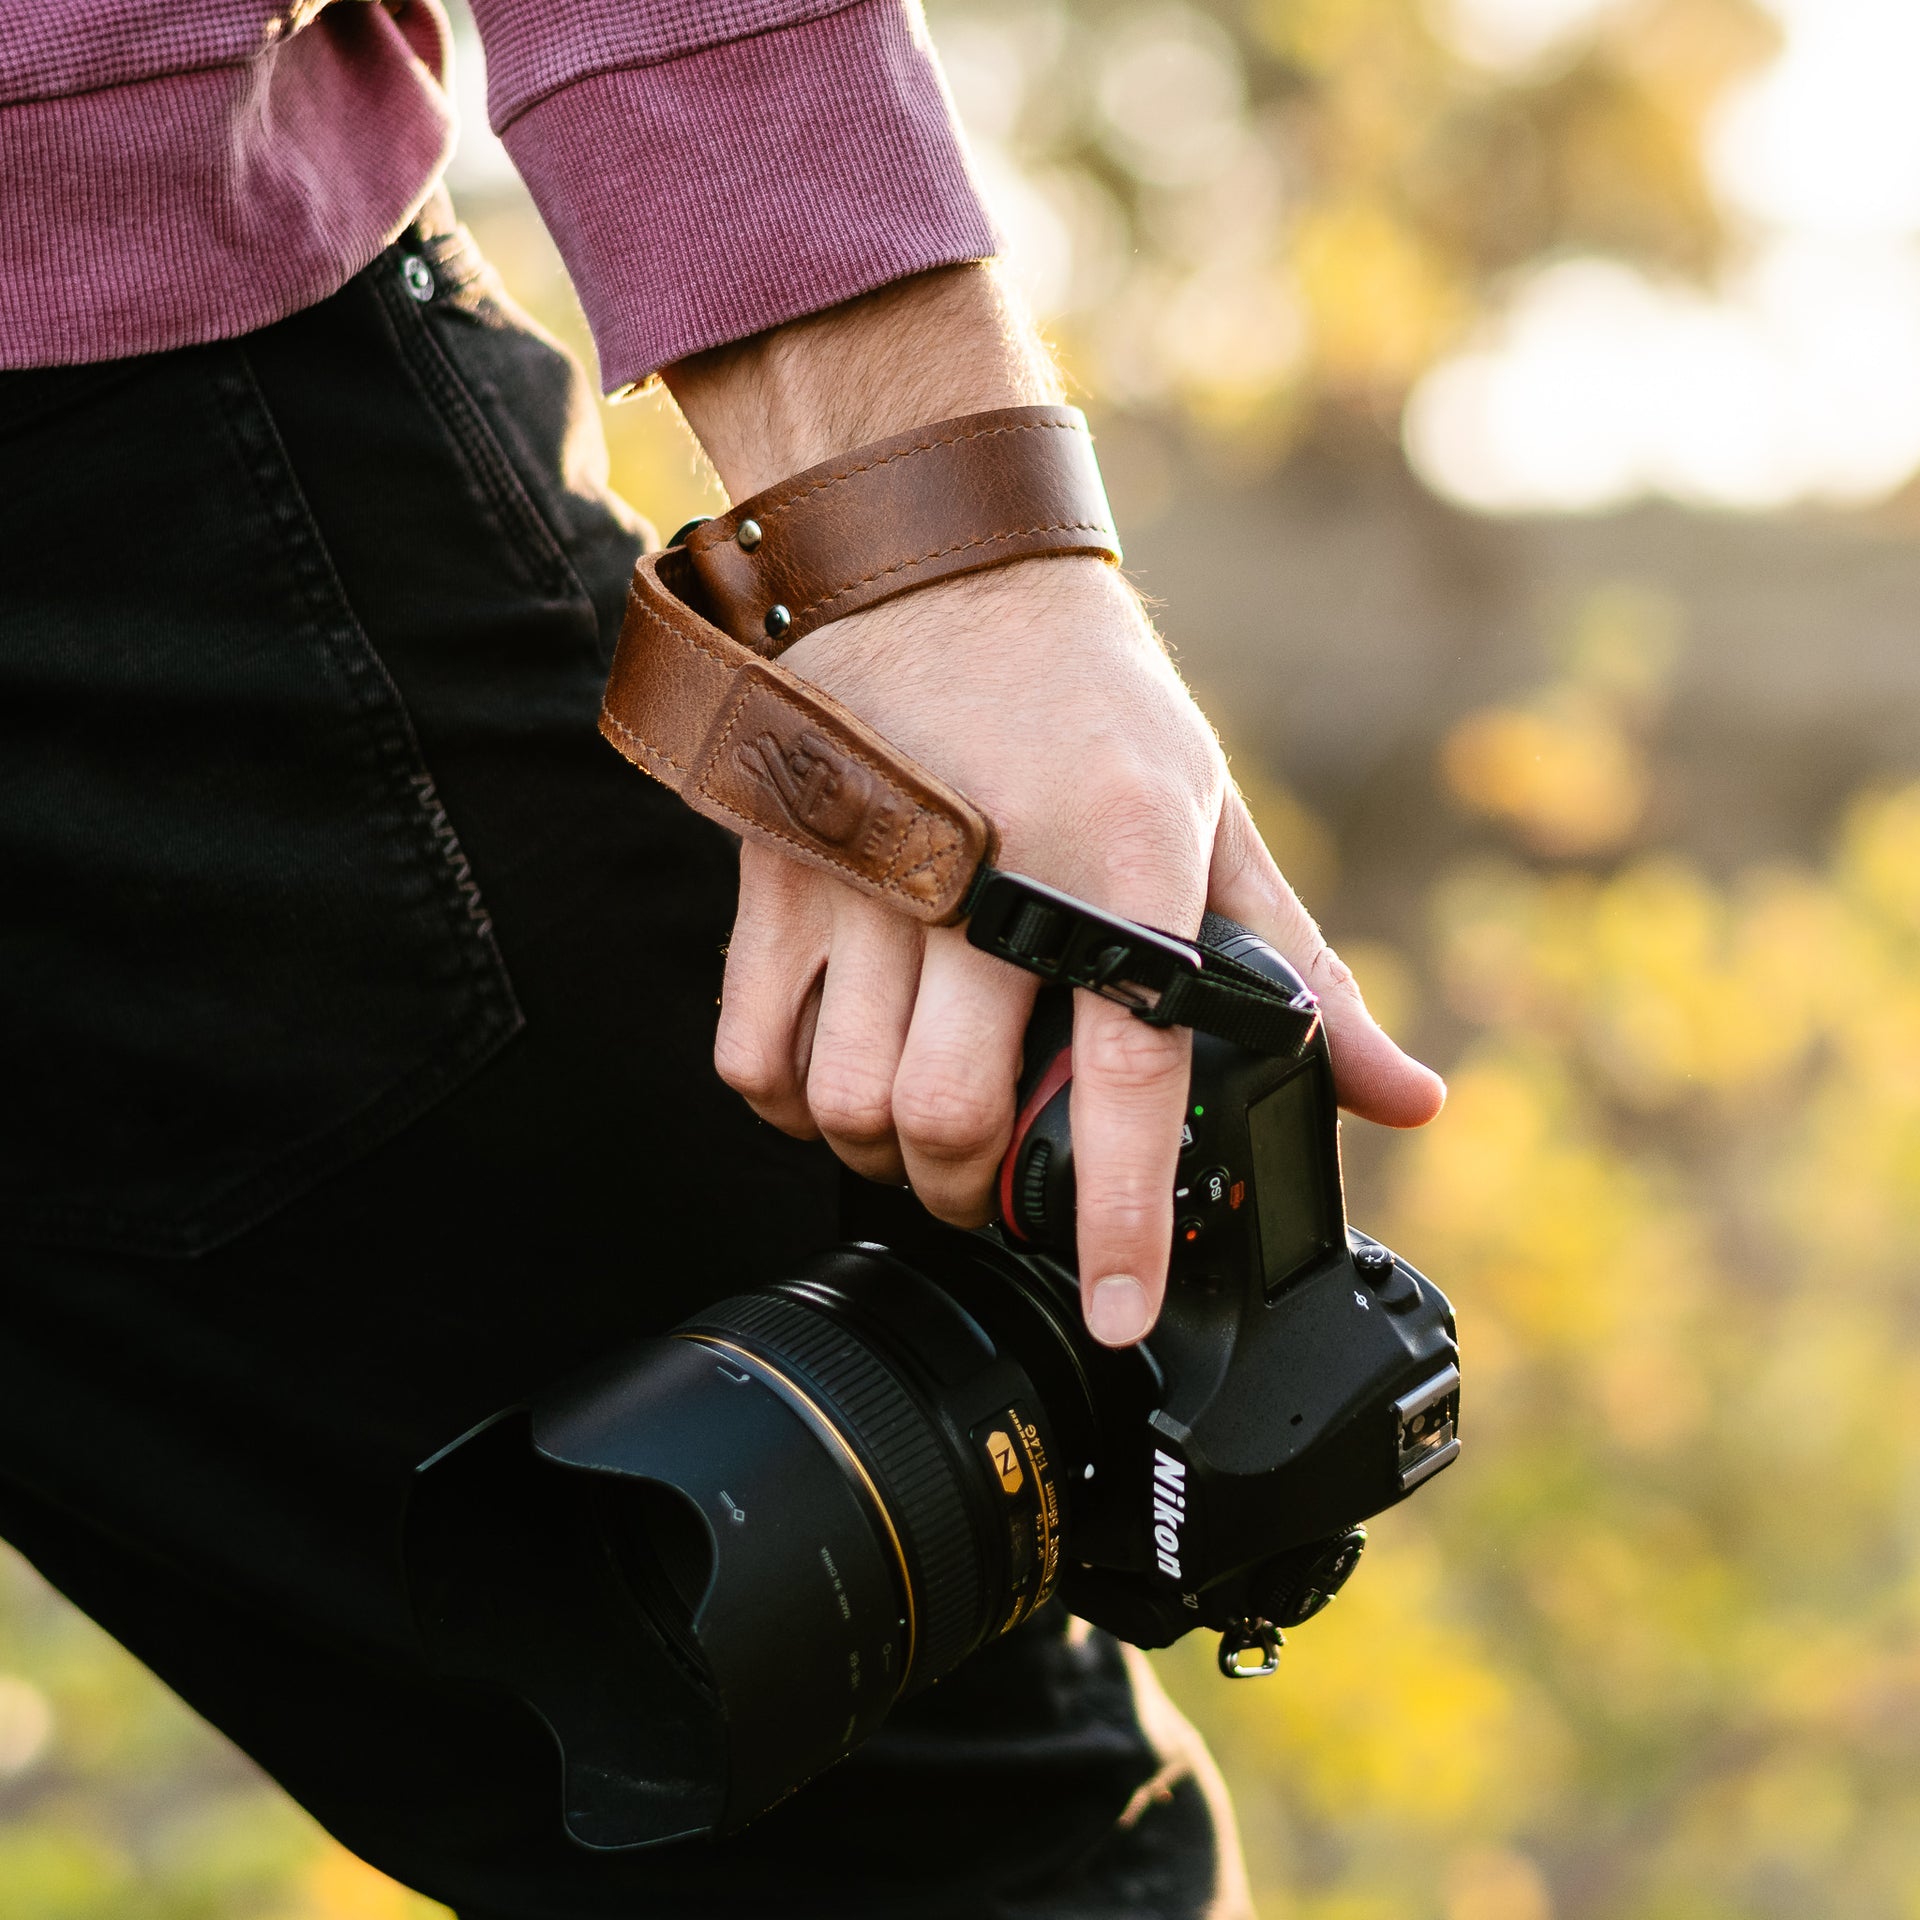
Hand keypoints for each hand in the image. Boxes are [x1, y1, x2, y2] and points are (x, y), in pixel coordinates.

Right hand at [665, 269, 1444, 1347]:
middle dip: (980, 1200)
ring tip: (931, 1142)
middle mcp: (981, 866)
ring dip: (893, 1161)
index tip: (1114, 1313)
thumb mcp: (1212, 817)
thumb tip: (1403, 1104)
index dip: (1115, 1215)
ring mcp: (862, 869)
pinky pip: (755, 1054)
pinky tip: (844, 1089)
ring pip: (848, 1101)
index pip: (1124, 1072)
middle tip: (1007, 1197)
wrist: (931, 559)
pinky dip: (796, 1110)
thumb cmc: (1091, 699)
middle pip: (950, 1120)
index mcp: (1118, 851)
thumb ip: (1299, 973)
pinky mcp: (775, 870)